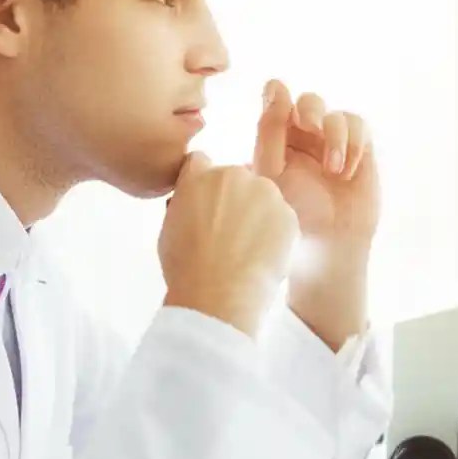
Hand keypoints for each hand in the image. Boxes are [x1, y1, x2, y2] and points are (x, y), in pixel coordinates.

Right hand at [159, 152, 298, 337]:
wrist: (218, 296)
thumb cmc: (187, 268)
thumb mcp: (168, 227)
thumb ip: (184, 203)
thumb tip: (193, 201)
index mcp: (199, 174)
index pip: (201, 162)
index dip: (203, 184)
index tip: (205, 204)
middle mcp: (234, 175)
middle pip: (237, 180)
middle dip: (233, 199)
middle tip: (227, 233)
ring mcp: (266, 193)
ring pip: (263, 198)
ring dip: (257, 215)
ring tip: (245, 250)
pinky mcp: (289, 215)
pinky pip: (282, 219)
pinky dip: (276, 235)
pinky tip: (261, 257)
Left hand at [254, 80, 380, 246]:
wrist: (328, 246)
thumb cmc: (293, 214)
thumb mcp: (271, 172)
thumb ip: (270, 130)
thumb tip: (277, 85)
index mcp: (277, 140)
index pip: (275, 101)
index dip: (277, 94)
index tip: (278, 99)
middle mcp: (306, 138)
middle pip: (309, 101)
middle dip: (310, 110)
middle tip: (309, 126)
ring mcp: (334, 143)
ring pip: (336, 115)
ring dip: (335, 137)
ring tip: (333, 171)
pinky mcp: (360, 149)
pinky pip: (359, 126)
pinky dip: (352, 146)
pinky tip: (346, 173)